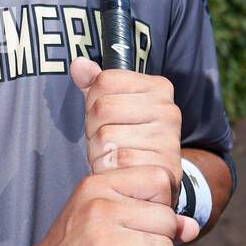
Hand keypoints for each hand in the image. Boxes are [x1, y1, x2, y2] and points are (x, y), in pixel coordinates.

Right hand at [0, 165, 199, 245]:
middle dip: (161, 243)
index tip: (146, 224)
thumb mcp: (98, 222)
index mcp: (97, 187)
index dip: (163, 204)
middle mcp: (99, 208)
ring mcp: (103, 242)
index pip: (159, 179)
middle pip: (167, 219)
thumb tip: (191, 226)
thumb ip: (145, 216)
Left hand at [69, 56, 182, 206]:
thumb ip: (95, 84)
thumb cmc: (130, 139)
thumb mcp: (112, 106)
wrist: (154, 181)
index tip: (103, 116)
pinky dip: (107, 170)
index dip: (93, 101)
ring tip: (110, 157)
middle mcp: (168, 109)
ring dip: (98, 152)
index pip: (105, 81)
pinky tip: (116, 171)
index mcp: (158, 87)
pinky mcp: (162, 166)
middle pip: (102, 108)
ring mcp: (167, 138)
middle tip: (103, 141)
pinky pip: (116, 162)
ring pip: (106, 136)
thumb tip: (78, 64)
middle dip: (93, 128)